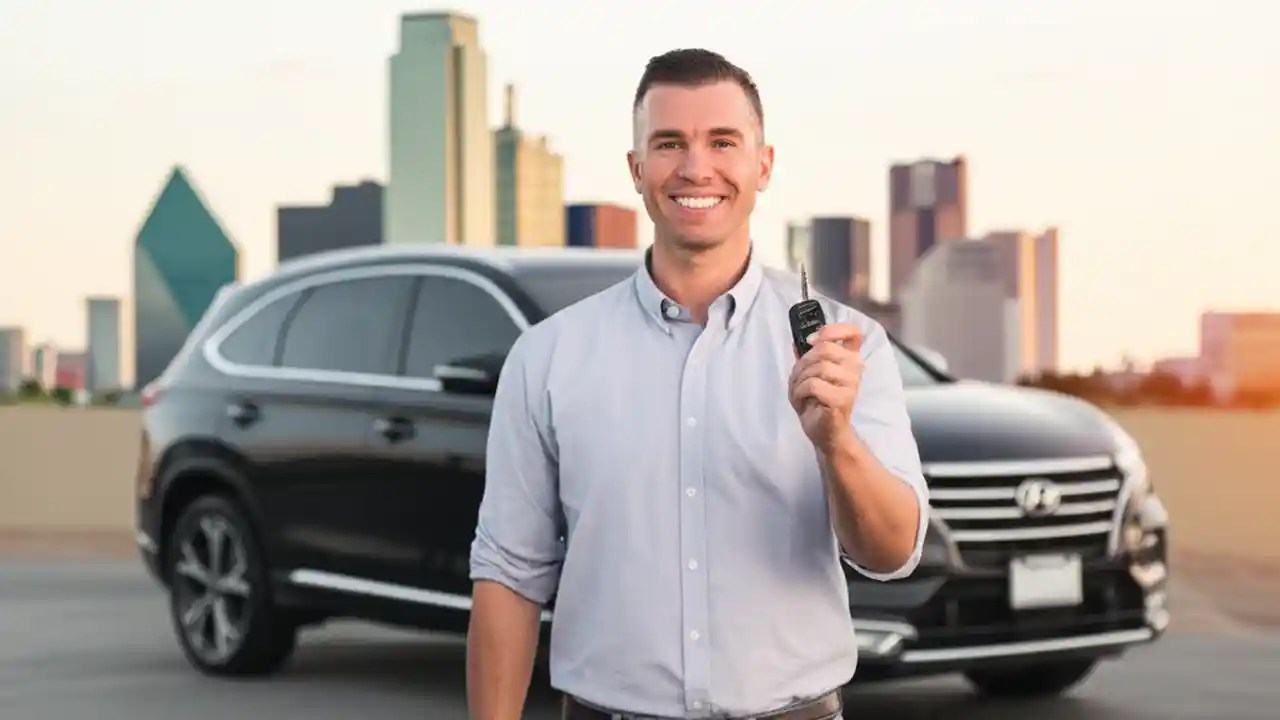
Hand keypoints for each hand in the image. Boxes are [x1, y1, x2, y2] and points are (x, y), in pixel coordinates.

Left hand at [789, 323, 863, 453]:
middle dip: (803, 363)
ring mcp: (851, 384)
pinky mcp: (843, 399)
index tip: (814, 340)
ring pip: (818, 367)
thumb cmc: (817, 402)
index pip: (853, 332)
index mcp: (849, 358)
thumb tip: (796, 342)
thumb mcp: (807, 375)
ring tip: (800, 392)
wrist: (824, 432)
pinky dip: (800, 392)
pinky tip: (803, 401)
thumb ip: (805, 357)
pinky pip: (814, 384)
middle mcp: (855, 368)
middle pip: (825, 348)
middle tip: (798, 378)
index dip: (833, 330)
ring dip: (799, 380)